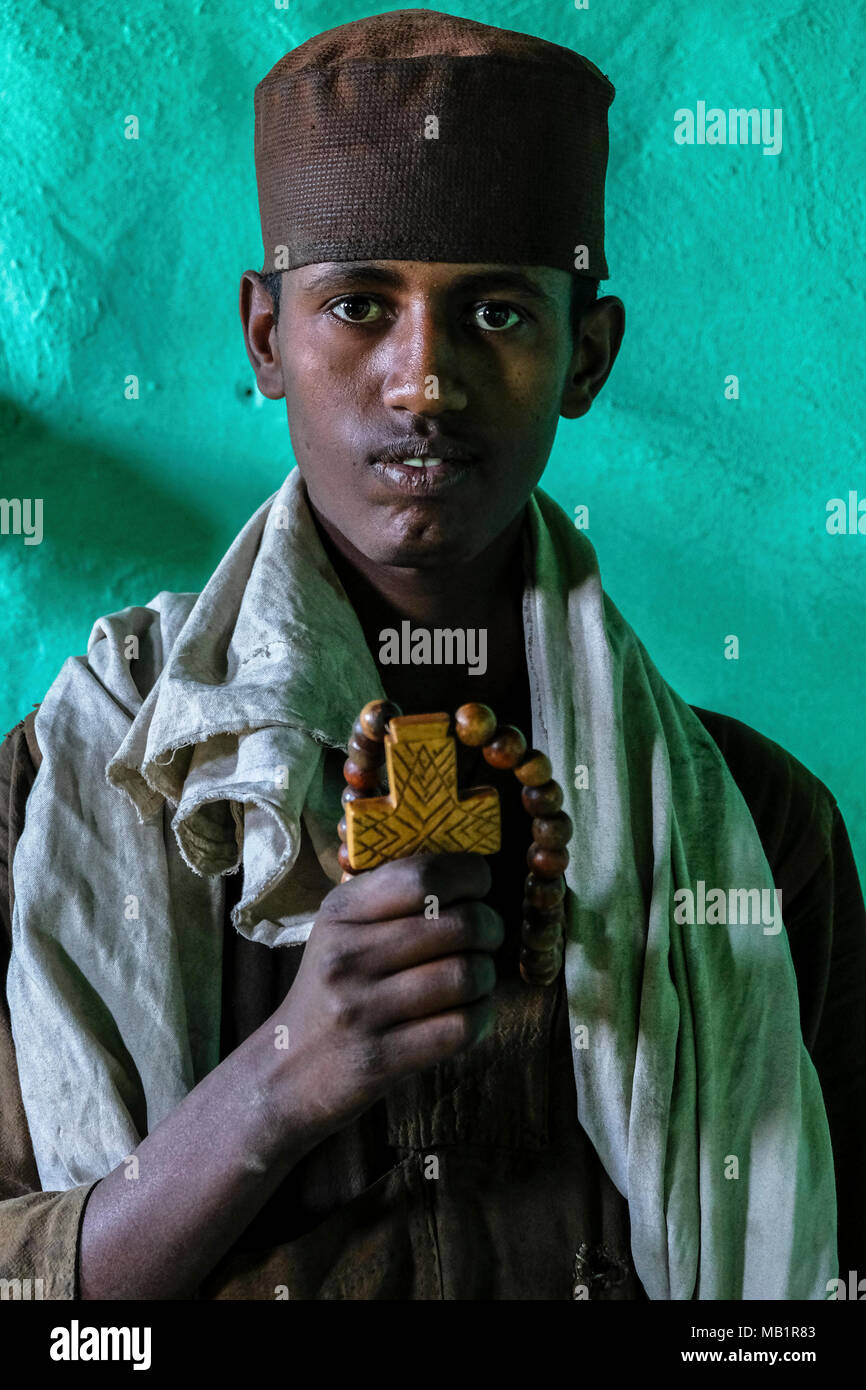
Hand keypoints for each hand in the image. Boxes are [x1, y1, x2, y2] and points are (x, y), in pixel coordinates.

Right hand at [271, 851, 503, 1140]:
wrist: (287, 1070)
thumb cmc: (333, 989)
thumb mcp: (343, 930)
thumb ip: (392, 896)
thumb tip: (469, 868)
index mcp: (341, 913)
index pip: (423, 876)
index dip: (469, 875)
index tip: (479, 885)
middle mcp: (348, 956)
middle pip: (458, 924)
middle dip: (490, 927)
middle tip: (488, 936)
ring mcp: (362, 1010)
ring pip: (465, 975)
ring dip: (486, 975)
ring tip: (477, 977)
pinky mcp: (381, 1058)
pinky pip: (460, 1028)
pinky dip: (481, 1017)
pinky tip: (470, 1013)